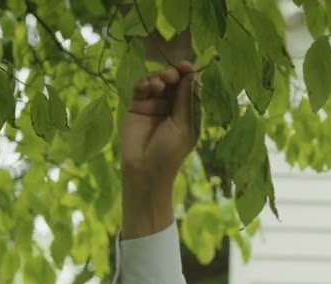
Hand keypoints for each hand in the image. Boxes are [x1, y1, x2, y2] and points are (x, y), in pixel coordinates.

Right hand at [120, 62, 199, 190]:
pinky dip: (144, 83)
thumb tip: (192, 73)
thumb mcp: (184, 126)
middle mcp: (172, 106)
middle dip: (173, 74)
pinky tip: (148, 87)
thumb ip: (186, 99)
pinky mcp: (137, 106)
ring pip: (157, 81)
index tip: (187, 66)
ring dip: (159, 77)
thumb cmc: (170, 152)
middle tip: (171, 74)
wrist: (145, 170)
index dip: (189, 75)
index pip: (190, 87)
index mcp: (188, 111)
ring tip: (159, 84)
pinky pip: (141, 88)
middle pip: (174, 81)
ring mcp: (154, 105)